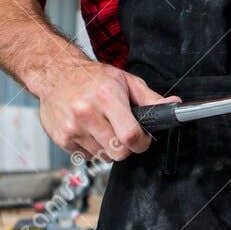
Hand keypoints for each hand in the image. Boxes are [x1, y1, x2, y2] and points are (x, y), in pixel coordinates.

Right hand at [35, 59, 178, 161]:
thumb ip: (151, 98)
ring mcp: (72, 128)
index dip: (142, 143)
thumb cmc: (92, 77)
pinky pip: (87, 155)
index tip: (143, 139)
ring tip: (104, 127)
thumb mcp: (125, 81)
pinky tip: (89, 130)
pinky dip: (92, 147)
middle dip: (126, 148)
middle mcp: (87, 114)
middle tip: (124, 134)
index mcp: (106, 98)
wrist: (55, 73)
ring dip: (108, 147)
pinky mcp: (62, 138)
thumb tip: (174, 106)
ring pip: (103, 156)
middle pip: (118, 152)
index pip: (130, 135)